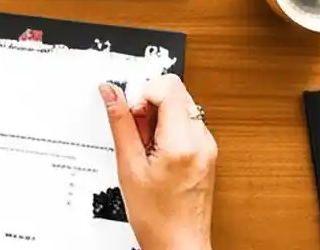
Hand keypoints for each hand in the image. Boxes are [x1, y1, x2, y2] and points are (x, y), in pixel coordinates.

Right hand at [101, 75, 217, 249]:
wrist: (180, 245)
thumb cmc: (157, 218)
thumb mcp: (129, 166)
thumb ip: (120, 123)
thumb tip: (111, 92)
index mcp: (182, 142)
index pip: (168, 86)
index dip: (144, 93)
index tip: (132, 113)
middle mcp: (202, 140)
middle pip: (176, 93)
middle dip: (150, 105)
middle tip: (137, 135)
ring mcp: (208, 145)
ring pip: (181, 106)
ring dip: (159, 117)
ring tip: (147, 148)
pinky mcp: (208, 151)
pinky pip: (187, 123)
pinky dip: (169, 129)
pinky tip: (157, 154)